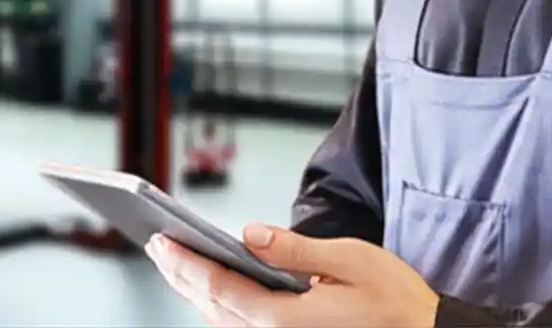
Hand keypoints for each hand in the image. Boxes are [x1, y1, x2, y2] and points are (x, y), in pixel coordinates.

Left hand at [145, 223, 439, 326]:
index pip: (219, 287)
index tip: (160, 241)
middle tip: (155, 246)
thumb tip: (249, 233)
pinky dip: (220, 308)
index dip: (185, 263)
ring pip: (222, 323)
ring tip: (177, 264)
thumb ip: (294, 249)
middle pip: (212, 307)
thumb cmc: (395, 301)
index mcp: (285, 319)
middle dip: (180, 275)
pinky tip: (214, 291)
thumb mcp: (350, 259)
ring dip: (196, 293)